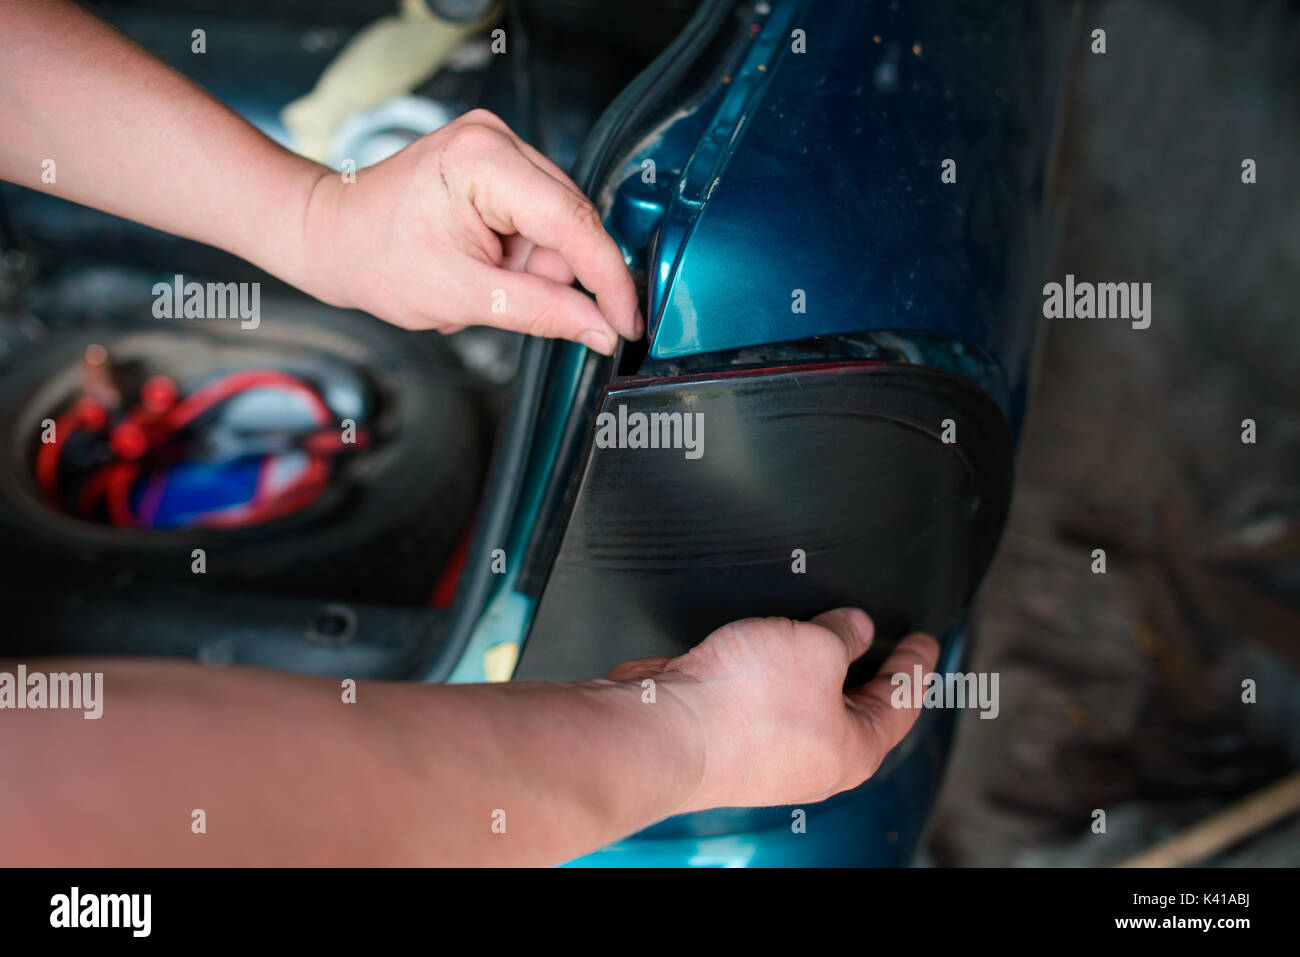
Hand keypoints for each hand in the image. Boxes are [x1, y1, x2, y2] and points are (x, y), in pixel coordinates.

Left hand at [296, 109, 641, 353]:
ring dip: (531, 268)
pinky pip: (539, 220)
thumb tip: (599, 329)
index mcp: (483, 160)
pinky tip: (484, 264)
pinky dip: (521, 254)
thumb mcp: (461, 296)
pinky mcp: (497, 163)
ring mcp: (498, 147)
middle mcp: (497, 139)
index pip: (574, 225)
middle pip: (570, 224)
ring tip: (477, 280)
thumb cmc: (373, 256)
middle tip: (509, 302)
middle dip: (552, 275)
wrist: (330, 235)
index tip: (627, 322)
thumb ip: (540, 312)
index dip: (608, 281)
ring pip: (558, 228)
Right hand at [607, 609, 940, 811]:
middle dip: (866, 667)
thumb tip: (853, 629)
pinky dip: (771, 671)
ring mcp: (768, 753)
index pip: (903, 701)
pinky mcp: (727, 738)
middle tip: (878, 634)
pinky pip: (762, 700)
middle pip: (854, 707)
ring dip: (811, 664)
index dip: (916, 663)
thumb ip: (843, 634)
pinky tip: (763, 645)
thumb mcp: (817, 648)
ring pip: (804, 702)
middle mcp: (815, 761)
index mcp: (855, 750)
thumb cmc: (744, 703)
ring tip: (817, 627)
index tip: (924, 642)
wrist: (663, 731)